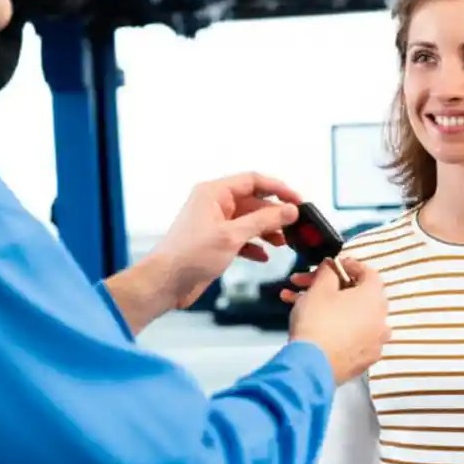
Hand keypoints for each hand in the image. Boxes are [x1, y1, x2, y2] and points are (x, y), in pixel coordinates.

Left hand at [150, 172, 302, 308]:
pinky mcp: (215, 242)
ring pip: (249, 221)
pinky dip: (253, 245)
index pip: (253, 180)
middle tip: (294, 225)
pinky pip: (241, 238)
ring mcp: (215, 224)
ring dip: (266, 231)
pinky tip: (263, 255)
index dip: (277, 188)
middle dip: (274, 214)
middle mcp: (214, 204)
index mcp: (213, 193)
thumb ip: (263, 221)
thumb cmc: (188, 255)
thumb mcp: (232, 236)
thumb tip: (289, 210)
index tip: (297, 200)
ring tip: (283, 242)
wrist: (166, 282)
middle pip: (253, 202)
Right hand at [286, 257, 389, 384]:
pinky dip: (335, 328)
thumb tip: (332, 267)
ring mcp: (374, 343)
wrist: (312, 366)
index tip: (331, 265)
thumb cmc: (318, 320)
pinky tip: (312, 326)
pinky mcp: (363, 361)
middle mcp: (382, 320)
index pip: (369, 273)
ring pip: (350, 317)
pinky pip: (351, 337)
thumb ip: (328, 272)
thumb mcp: (320, 288)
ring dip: (327, 307)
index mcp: (375, 298)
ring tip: (295, 303)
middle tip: (305, 284)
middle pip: (357, 296)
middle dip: (329, 287)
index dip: (349, 265)